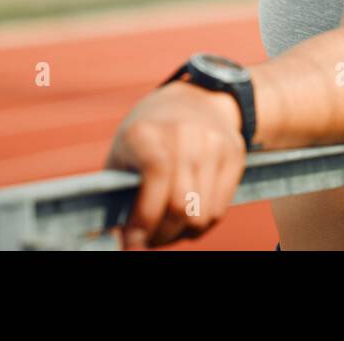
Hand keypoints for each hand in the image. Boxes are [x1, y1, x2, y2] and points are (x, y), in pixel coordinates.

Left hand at [104, 79, 247, 248]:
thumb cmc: (146, 138)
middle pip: (180, 204)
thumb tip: (109, 239)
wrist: (193, 101)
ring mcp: (214, 143)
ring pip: (202, 214)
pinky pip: (219, 211)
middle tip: (148, 241)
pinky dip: (201, 226)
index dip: (144, 218)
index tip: (131, 242)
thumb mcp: (122, 154)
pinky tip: (187, 218)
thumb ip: (115, 194)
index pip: (156, 176)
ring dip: (182, 234)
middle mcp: (184, 134)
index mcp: (147, 132)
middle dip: (162, 235)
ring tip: (167, 230)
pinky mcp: (234, 154)